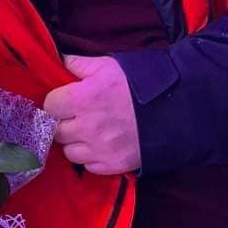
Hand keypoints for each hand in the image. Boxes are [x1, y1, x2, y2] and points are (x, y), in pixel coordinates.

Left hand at [44, 54, 140, 174]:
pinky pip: (88, 166)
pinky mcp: (113, 165)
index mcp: (82, 99)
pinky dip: (90, 157)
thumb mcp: (109, 65)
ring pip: (69, 151)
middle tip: (75, 116)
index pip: (49, 106)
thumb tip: (59, 61)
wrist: (177, 107)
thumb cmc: (141, 82)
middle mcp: (87, 127)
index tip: (64, 100)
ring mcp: (99, 149)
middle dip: (63, 122)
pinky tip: (100, 144)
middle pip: (56, 130)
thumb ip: (79, 64)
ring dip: (74, 142)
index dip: (56, 102)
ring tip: (88, 132)